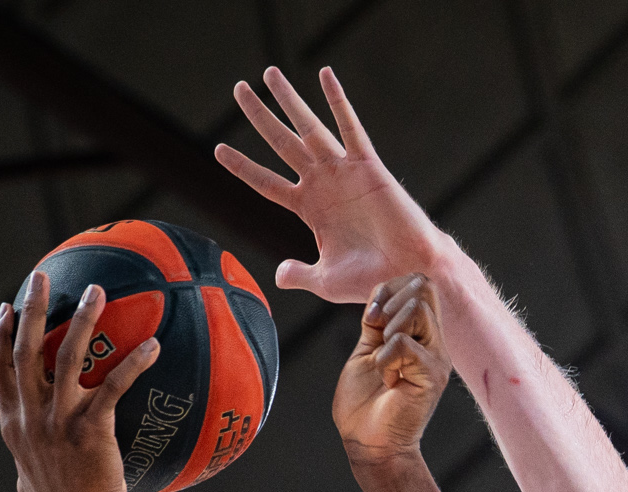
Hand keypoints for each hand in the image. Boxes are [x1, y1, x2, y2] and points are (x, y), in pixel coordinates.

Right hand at [0, 272, 162, 491]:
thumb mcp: (30, 485)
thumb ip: (28, 463)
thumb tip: (26, 465)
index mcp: (13, 426)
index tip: (6, 309)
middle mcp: (30, 417)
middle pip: (24, 349)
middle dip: (32, 308)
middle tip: (41, 277)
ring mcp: (57, 421)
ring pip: (65, 356)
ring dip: (82, 319)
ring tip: (98, 292)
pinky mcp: (89, 430)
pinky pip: (114, 386)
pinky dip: (134, 363)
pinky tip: (153, 345)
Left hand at [215, 67, 444, 303]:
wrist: (407, 276)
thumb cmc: (371, 281)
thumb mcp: (325, 280)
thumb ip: (300, 274)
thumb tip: (278, 275)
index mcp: (310, 209)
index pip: (267, 182)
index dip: (243, 166)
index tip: (219, 150)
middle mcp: (322, 184)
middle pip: (281, 143)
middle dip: (260, 116)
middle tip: (239, 89)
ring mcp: (343, 172)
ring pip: (309, 128)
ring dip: (289, 100)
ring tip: (268, 73)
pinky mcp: (367, 166)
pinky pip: (350, 128)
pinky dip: (338, 101)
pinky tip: (325, 75)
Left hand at [333, 273, 448, 472]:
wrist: (368, 443)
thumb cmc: (364, 404)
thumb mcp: (366, 350)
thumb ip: (376, 323)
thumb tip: (380, 297)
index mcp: (420, 334)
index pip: (418, 284)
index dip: (390, 288)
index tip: (371, 317)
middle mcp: (434, 343)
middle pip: (424, 287)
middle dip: (390, 301)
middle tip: (377, 332)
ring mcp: (436, 358)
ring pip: (417, 308)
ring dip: (389, 328)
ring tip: (383, 359)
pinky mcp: (432, 376)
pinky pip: (405, 343)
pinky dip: (386, 358)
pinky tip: (387, 379)